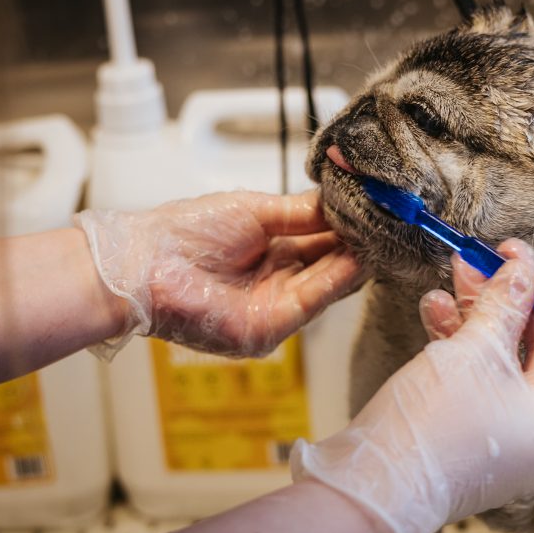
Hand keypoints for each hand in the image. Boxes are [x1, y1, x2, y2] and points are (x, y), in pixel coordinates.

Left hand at [75, 190, 364, 358]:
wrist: (142, 263)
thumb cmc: (185, 232)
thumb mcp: (255, 210)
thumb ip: (303, 212)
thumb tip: (346, 202)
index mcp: (273, 253)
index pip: (325, 243)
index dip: (351, 228)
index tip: (378, 207)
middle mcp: (279, 282)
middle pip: (335, 265)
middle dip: (362, 242)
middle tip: (391, 218)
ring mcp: (276, 308)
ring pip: (332, 284)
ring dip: (359, 257)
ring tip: (383, 229)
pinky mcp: (269, 329)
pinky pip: (315, 301)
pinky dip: (341, 277)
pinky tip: (360, 252)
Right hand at [291, 239, 533, 532]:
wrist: (369, 487)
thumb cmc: (435, 428)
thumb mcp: (476, 352)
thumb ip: (506, 304)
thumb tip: (523, 269)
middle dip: (519, 298)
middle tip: (496, 258)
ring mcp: (504, 432)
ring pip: (506, 357)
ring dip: (484, 311)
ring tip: (459, 270)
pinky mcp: (468, 429)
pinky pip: (477, 375)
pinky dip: (461, 339)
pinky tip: (436, 307)